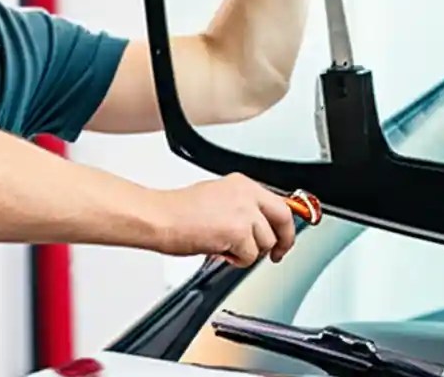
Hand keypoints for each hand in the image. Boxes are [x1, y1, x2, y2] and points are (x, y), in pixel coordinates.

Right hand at [151, 172, 296, 266]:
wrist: (160, 218)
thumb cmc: (178, 212)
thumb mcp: (217, 198)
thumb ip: (241, 207)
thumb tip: (256, 225)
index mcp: (242, 184)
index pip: (277, 202)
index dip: (283, 224)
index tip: (283, 235)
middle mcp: (246, 194)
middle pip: (283, 218)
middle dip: (284, 240)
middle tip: (277, 253)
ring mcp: (244, 212)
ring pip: (266, 242)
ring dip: (249, 252)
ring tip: (227, 247)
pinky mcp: (238, 232)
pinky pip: (250, 256)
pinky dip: (237, 260)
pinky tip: (220, 251)